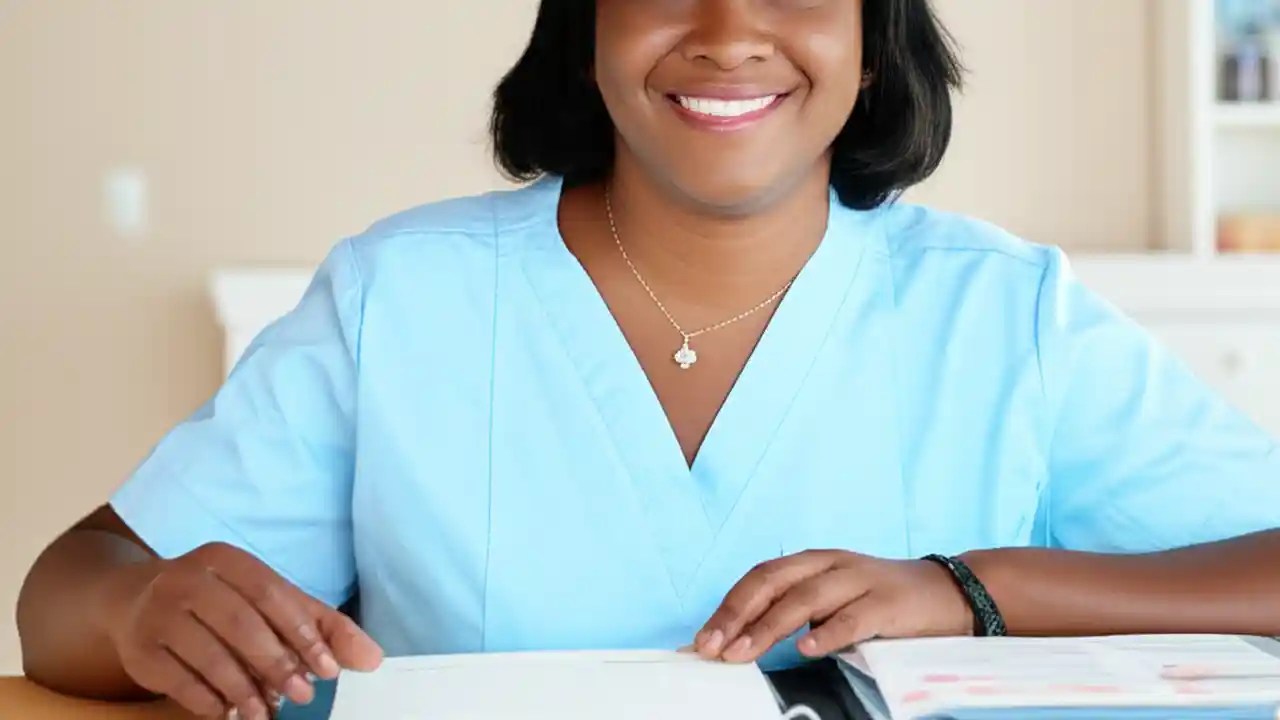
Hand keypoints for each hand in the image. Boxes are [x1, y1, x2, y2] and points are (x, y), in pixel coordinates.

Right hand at [98, 542, 382, 719]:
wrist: (135, 600)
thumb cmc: (222, 601)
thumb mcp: (269, 601)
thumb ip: (321, 626)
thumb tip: (372, 658)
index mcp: (226, 560)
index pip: (272, 594)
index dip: (303, 632)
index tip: (328, 670)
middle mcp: (187, 579)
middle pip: (240, 624)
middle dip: (276, 664)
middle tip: (302, 696)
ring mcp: (158, 613)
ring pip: (208, 656)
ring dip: (243, 690)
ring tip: (266, 713)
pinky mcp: (139, 649)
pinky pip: (178, 681)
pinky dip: (209, 701)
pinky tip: (230, 711)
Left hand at [693, 550, 972, 663]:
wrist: (950, 592)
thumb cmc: (882, 601)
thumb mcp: (833, 600)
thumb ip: (794, 613)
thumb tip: (742, 641)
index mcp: (813, 562)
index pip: (760, 577)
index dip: (729, 606)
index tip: (703, 638)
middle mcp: (831, 565)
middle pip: (773, 582)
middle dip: (737, 615)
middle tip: (712, 647)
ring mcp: (860, 580)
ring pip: (805, 599)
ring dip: (769, 627)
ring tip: (744, 652)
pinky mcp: (888, 603)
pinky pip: (853, 618)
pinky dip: (828, 632)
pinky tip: (808, 649)